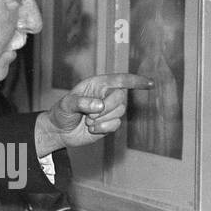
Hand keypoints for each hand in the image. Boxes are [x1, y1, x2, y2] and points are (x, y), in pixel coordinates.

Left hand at [35, 73, 153, 154]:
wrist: (59, 131)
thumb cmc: (61, 112)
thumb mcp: (66, 104)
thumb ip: (82, 102)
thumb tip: (100, 105)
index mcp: (97, 84)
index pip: (120, 80)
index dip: (135, 81)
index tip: (150, 83)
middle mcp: (105, 94)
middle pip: (121, 97)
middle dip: (107, 108)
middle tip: (90, 116)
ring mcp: (109, 109)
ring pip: (120, 112)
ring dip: (103, 119)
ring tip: (88, 121)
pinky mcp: (109, 123)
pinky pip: (116, 124)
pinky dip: (104, 128)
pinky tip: (92, 129)